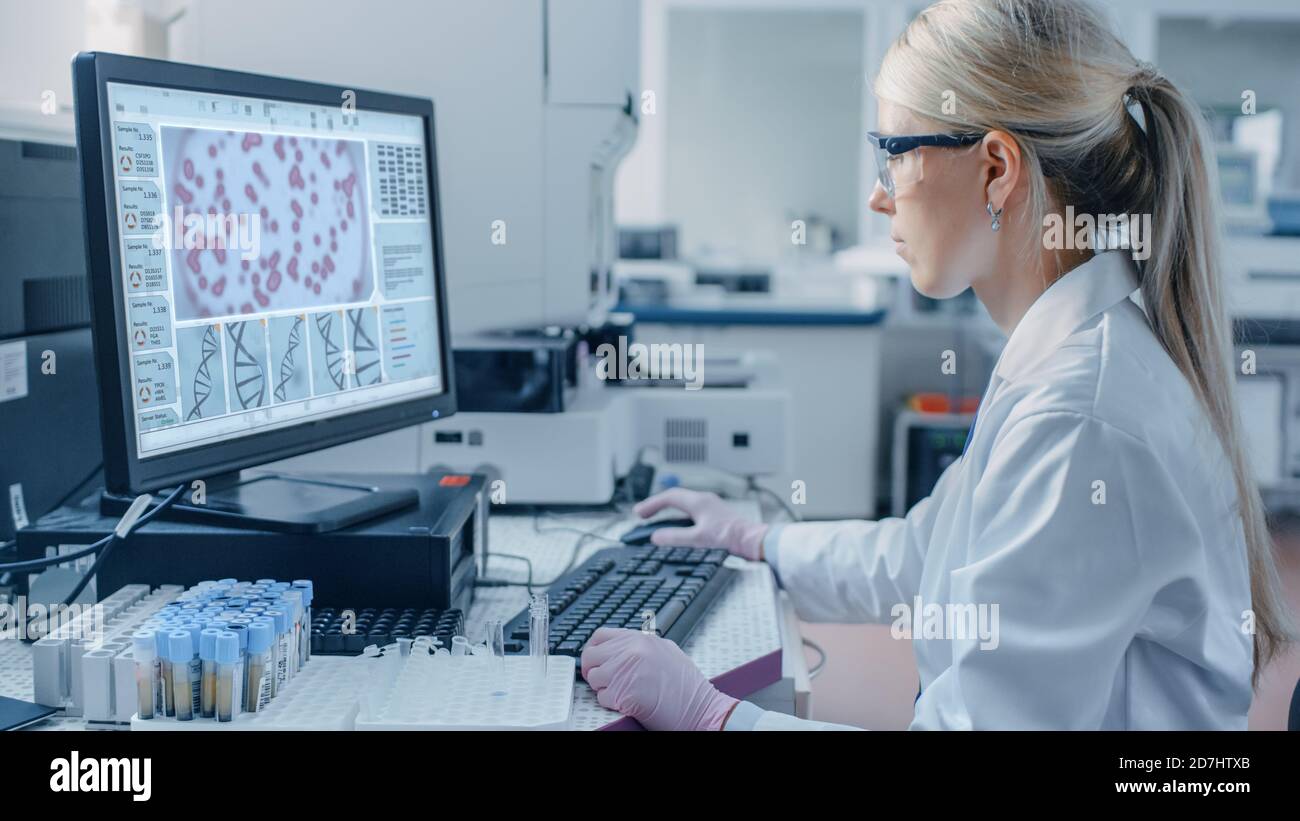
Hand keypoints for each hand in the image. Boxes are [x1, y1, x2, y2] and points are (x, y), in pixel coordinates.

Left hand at [581, 627, 738, 730]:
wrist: (702, 709)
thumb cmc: (688, 687)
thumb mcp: (666, 651)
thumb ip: (640, 646)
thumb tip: (617, 649)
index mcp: (641, 639)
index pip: (600, 636)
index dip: (594, 650)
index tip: (596, 661)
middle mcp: (632, 651)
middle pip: (591, 656)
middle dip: (594, 671)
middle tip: (604, 681)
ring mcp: (626, 671)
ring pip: (594, 678)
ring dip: (603, 688)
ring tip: (622, 692)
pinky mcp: (624, 693)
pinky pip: (602, 698)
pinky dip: (611, 703)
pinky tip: (628, 703)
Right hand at [632, 488, 768, 560]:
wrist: (753, 541)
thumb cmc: (730, 538)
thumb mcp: (698, 539)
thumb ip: (675, 537)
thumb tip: (656, 537)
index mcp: (699, 502)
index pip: (669, 497)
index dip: (651, 504)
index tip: (639, 513)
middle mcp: (705, 500)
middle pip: (675, 498)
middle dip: (657, 505)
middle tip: (644, 515)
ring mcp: (711, 507)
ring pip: (684, 504)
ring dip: (669, 510)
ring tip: (657, 520)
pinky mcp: (716, 516)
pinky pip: (692, 511)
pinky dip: (680, 516)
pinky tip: (678, 526)